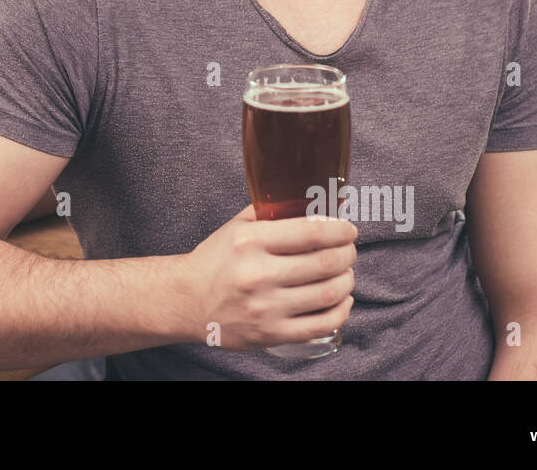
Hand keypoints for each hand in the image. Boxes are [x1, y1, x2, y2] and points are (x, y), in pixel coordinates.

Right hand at [185, 204, 357, 349]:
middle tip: (349, 250)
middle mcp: (258, 274)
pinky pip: (321, 325)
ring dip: (347, 280)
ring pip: (328, 293)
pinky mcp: (271, 334)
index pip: (311, 232)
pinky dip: (341, 311)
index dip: (340, 230)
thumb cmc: (216, 260)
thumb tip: (312, 202)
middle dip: (347, 254)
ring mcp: (266, 307)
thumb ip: (271, 212)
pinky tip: (342, 300)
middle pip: (326, 262)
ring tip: (345, 273)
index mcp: (251, 242)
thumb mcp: (236, 227)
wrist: (187, 301)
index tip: (349, 230)